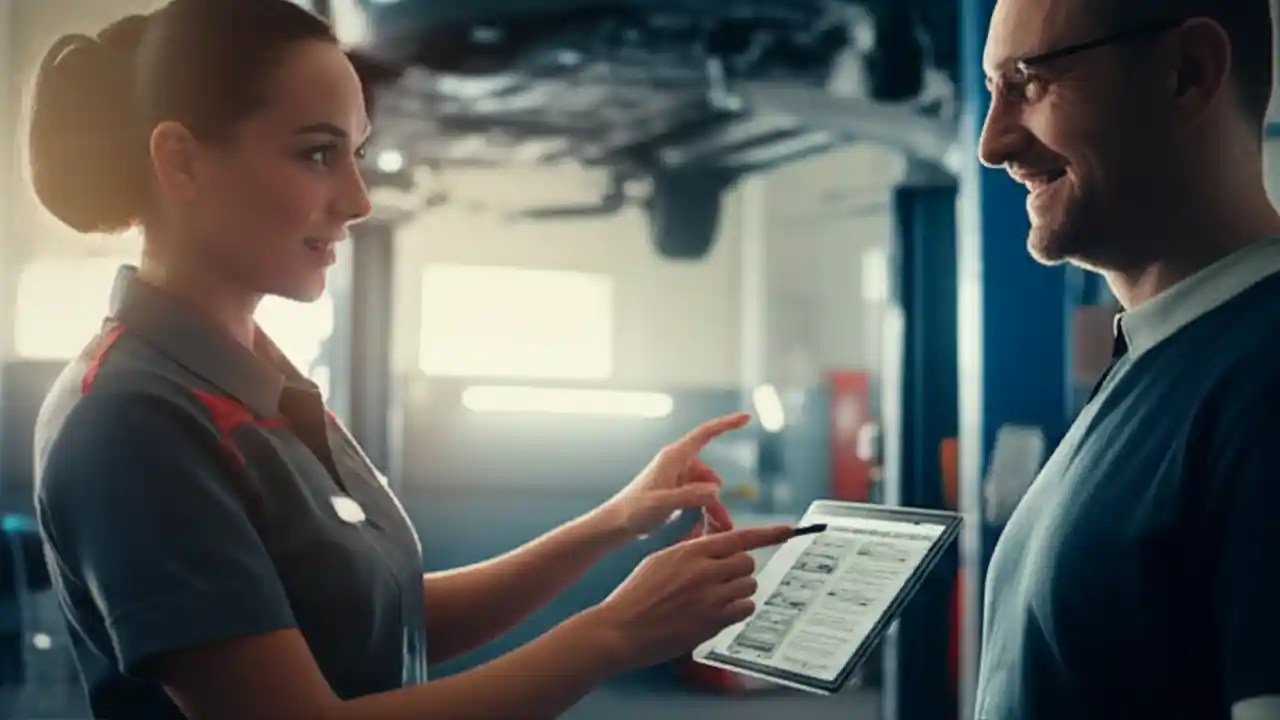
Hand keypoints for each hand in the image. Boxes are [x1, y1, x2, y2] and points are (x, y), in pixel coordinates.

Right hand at [589, 524, 793, 671]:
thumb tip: (715, 545)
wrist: (621, 629)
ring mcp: (711, 598)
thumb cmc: (636, 594)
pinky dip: (737, 609)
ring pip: (749, 587)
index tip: (788, 530)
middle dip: (739, 570)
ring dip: (739, 591)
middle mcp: (704, 571)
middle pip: (747, 563)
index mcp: (691, 551)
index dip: (768, 534)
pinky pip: (744, 610)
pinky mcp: (713, 622)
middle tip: (722, 579)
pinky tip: (719, 612)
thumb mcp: (661, 559)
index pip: (739, 537)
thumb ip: (691, 551)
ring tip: (716, 598)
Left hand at [598, 413, 750, 541]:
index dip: (727, 423)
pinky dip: (702, 511)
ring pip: (704, 489)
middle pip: (709, 474)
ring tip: (718, 530)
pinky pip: (696, 497)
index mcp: (674, 457)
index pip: (706, 433)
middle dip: (718, 498)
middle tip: (725, 524)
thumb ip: (689, 496)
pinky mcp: (674, 490)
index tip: (746, 417)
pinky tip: (703, 530)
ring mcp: (676, 477)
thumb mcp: (663, 504)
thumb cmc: (634, 511)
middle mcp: (677, 463)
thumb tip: (716, 489)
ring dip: (712, 508)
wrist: (615, 523)